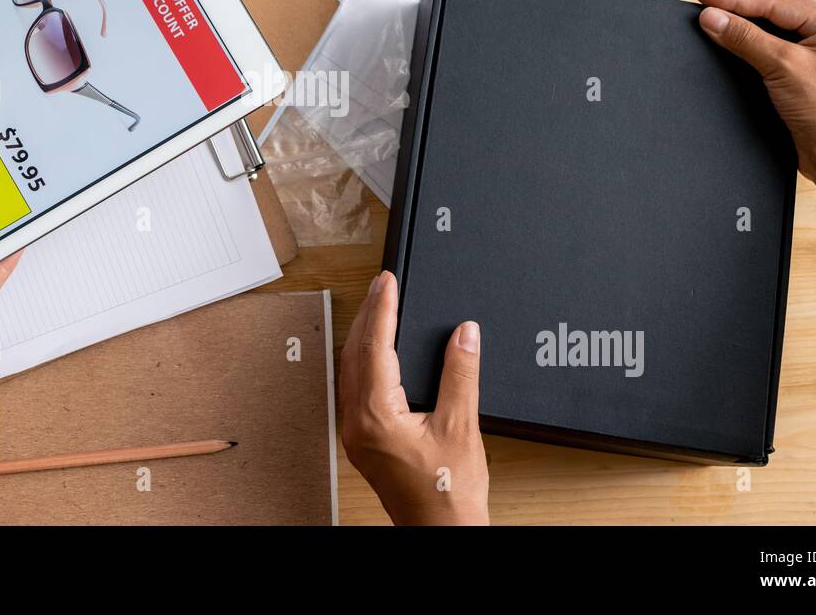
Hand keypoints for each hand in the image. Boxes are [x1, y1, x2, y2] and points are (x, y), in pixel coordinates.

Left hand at [340, 272, 488, 524]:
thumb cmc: (450, 494)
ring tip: (379, 307)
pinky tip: (378, 350)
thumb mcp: (461, 427)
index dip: (383, 309)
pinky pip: (356, 388)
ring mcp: (355, 433)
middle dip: (369, 315)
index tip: (388, 282)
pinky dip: (366, 360)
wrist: (442, 533)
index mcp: (376, 417)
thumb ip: (461, 375)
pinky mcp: (363, 440)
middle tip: (382, 284)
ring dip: (364, 336)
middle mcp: (357, 424)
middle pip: (355, 354)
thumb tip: (464, 334)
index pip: (375, 347)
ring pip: (351, 370)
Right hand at [695, 0, 815, 183]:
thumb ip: (744, 38)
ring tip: (721, 12)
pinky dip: (751, 32)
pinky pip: (772, 36)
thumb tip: (711, 17)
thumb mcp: (782, 68)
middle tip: (714, 0)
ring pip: (776, 13)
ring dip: (749, 11)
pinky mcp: (800, 65)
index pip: (773, 0)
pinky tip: (733, 35)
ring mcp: (814, 46)